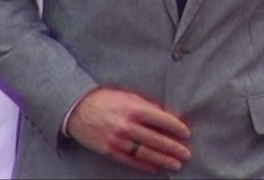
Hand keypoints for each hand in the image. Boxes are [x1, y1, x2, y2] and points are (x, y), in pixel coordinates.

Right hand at [66, 87, 191, 172]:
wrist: (76, 109)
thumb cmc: (106, 99)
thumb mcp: (129, 95)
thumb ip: (149, 104)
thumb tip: (169, 114)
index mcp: (134, 108)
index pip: (161, 119)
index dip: (176, 127)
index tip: (187, 133)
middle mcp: (126, 125)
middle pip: (156, 139)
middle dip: (174, 147)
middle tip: (187, 153)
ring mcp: (117, 140)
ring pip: (145, 152)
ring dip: (163, 159)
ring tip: (176, 164)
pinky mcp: (108, 150)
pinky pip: (129, 160)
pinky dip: (144, 165)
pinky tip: (155, 167)